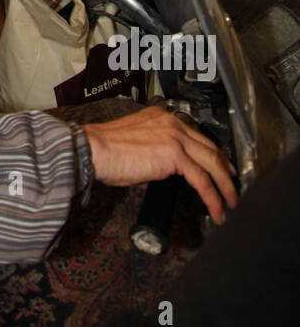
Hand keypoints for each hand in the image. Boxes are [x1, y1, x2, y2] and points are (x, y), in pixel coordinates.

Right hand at [83, 104, 237, 223]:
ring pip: (212, 164)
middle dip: (225, 169)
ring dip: (224, 187)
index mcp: (162, 117)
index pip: (196, 136)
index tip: (220, 166)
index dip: (212, 153)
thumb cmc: (105, 150)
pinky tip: (216, 209)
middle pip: (210, 148)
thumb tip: (160, 171)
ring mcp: (175, 137)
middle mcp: (172, 123)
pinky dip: (212, 197)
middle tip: (232, 185)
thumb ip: (153, 154)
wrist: (94, 149)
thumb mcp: (135, 144)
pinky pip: (202, 180)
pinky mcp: (174, 155)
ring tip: (230, 204)